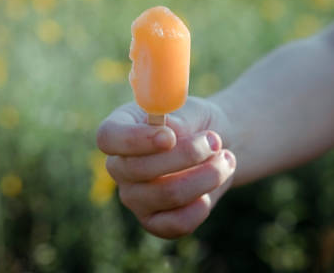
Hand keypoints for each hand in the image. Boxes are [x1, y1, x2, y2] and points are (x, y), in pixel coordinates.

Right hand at [96, 97, 235, 238]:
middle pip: (138, 169)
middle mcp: (120, 166)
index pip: (108, 137)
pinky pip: (177, 223)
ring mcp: (134, 197)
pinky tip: (214, 186)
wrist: (215, 148)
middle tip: (215, 140)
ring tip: (225, 158)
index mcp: (120, 129)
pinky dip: (203, 205)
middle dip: (187, 154)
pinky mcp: (154, 222)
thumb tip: (168, 128)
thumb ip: (177, 118)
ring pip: (167, 194)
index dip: (135, 139)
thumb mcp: (190, 111)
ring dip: (207, 175)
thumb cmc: (196, 123)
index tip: (169, 137)